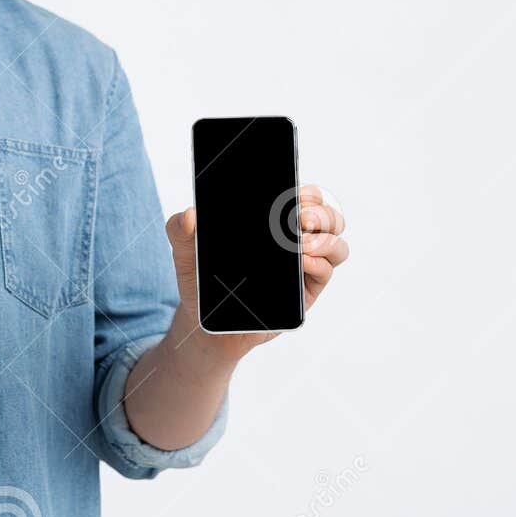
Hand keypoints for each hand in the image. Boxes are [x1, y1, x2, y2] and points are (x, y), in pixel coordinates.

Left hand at [164, 184, 349, 365]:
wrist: (206, 323)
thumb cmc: (202, 280)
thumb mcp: (186, 252)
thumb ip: (180, 230)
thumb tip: (189, 214)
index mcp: (273, 223)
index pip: (304, 198)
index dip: (308, 193)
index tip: (296, 194)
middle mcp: (295, 241)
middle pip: (328, 217)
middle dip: (321, 212)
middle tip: (299, 218)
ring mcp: (304, 267)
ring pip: (336, 243)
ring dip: (325, 238)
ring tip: (299, 244)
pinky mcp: (306, 292)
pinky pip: (326, 272)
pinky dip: (319, 264)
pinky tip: (301, 263)